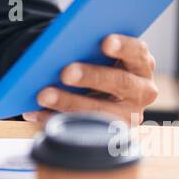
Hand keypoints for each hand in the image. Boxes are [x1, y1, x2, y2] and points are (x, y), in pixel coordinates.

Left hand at [23, 34, 157, 125]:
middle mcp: (143, 91)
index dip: (123, 46)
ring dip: (69, 103)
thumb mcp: (97, 54)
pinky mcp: (110, 136)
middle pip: (121, 82)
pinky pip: (82, 130)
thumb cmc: (95, 64)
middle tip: (66, 72)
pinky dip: (56, 119)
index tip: (105, 42)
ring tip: (43, 95)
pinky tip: (36, 112)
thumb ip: (87, 46)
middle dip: (91, 76)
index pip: (138, 52)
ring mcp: (129, 116)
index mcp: (142, 63)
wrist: (96, 92)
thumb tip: (58, 46)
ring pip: (101, 111)